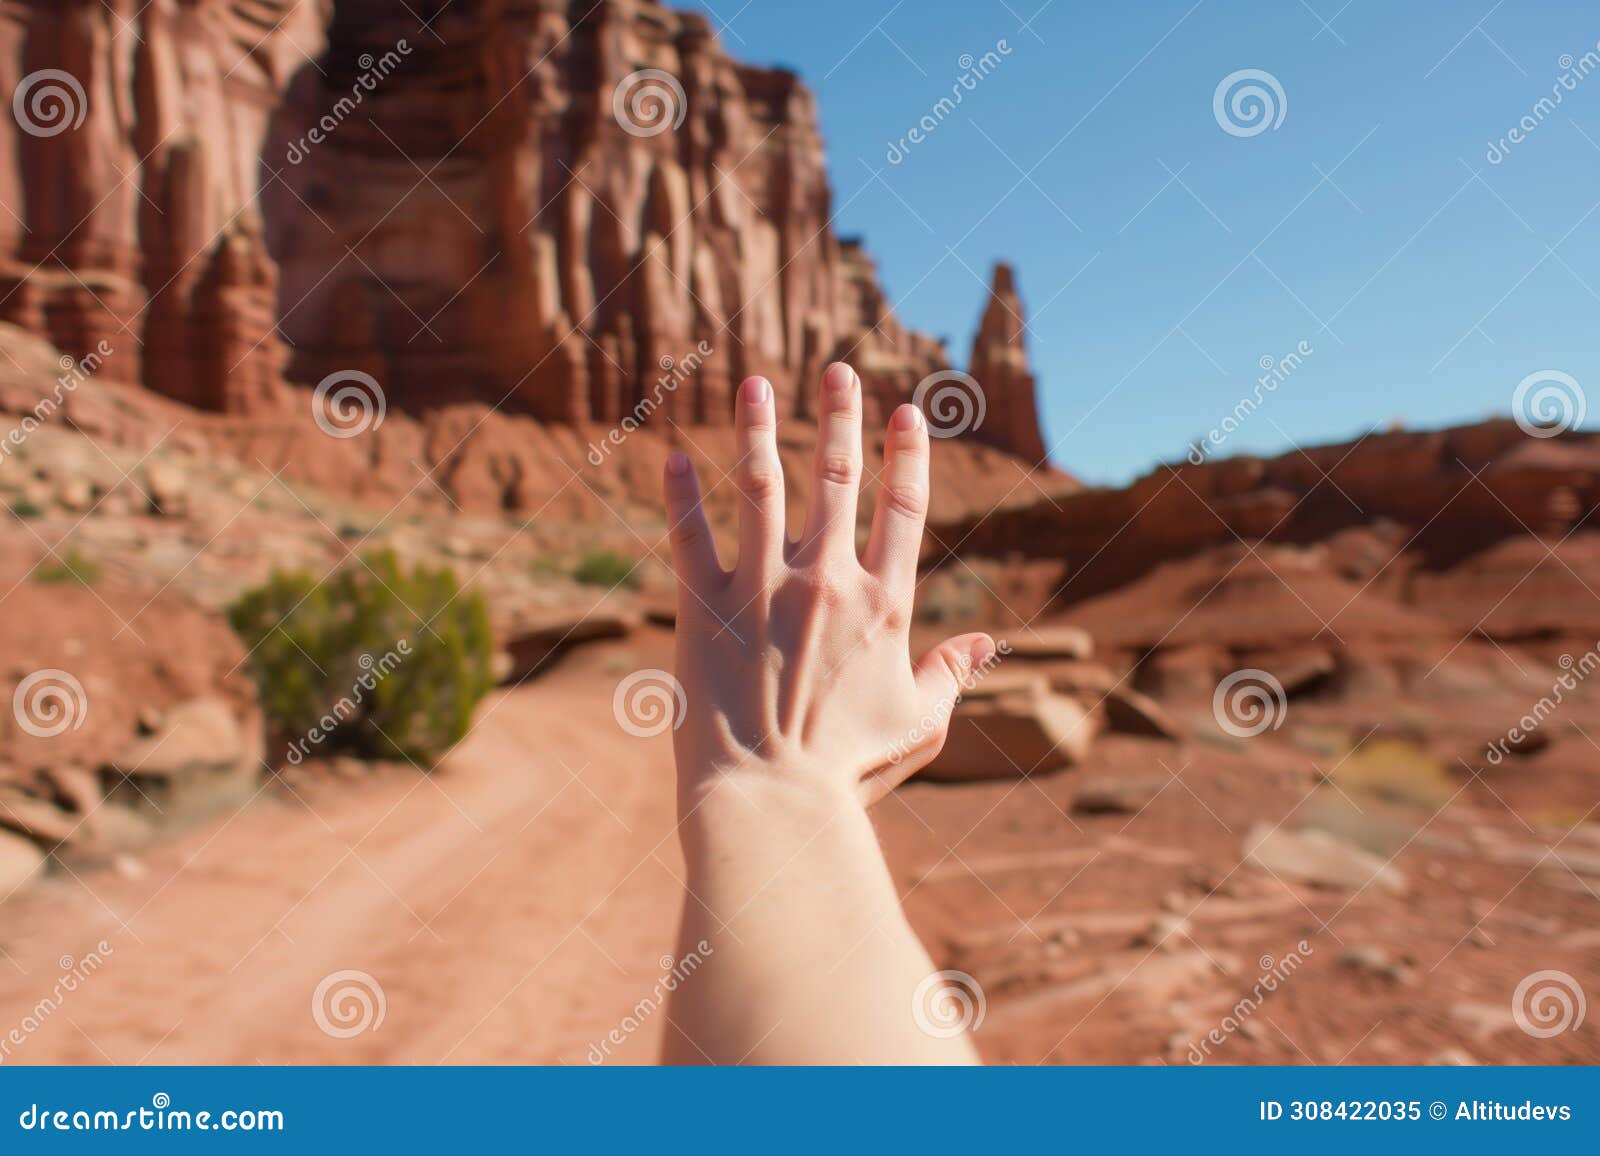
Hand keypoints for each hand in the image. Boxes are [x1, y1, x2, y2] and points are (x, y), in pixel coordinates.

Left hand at [661, 361, 994, 813]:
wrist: (771, 801)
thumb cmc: (848, 771)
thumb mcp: (918, 725)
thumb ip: (949, 674)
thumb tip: (984, 643)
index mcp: (883, 604)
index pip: (903, 509)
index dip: (908, 454)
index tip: (907, 411)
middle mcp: (826, 581)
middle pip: (839, 480)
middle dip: (841, 418)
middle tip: (837, 371)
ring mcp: (763, 587)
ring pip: (762, 487)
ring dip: (759, 430)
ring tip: (755, 383)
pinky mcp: (704, 606)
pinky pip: (690, 536)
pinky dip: (681, 494)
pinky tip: (673, 456)